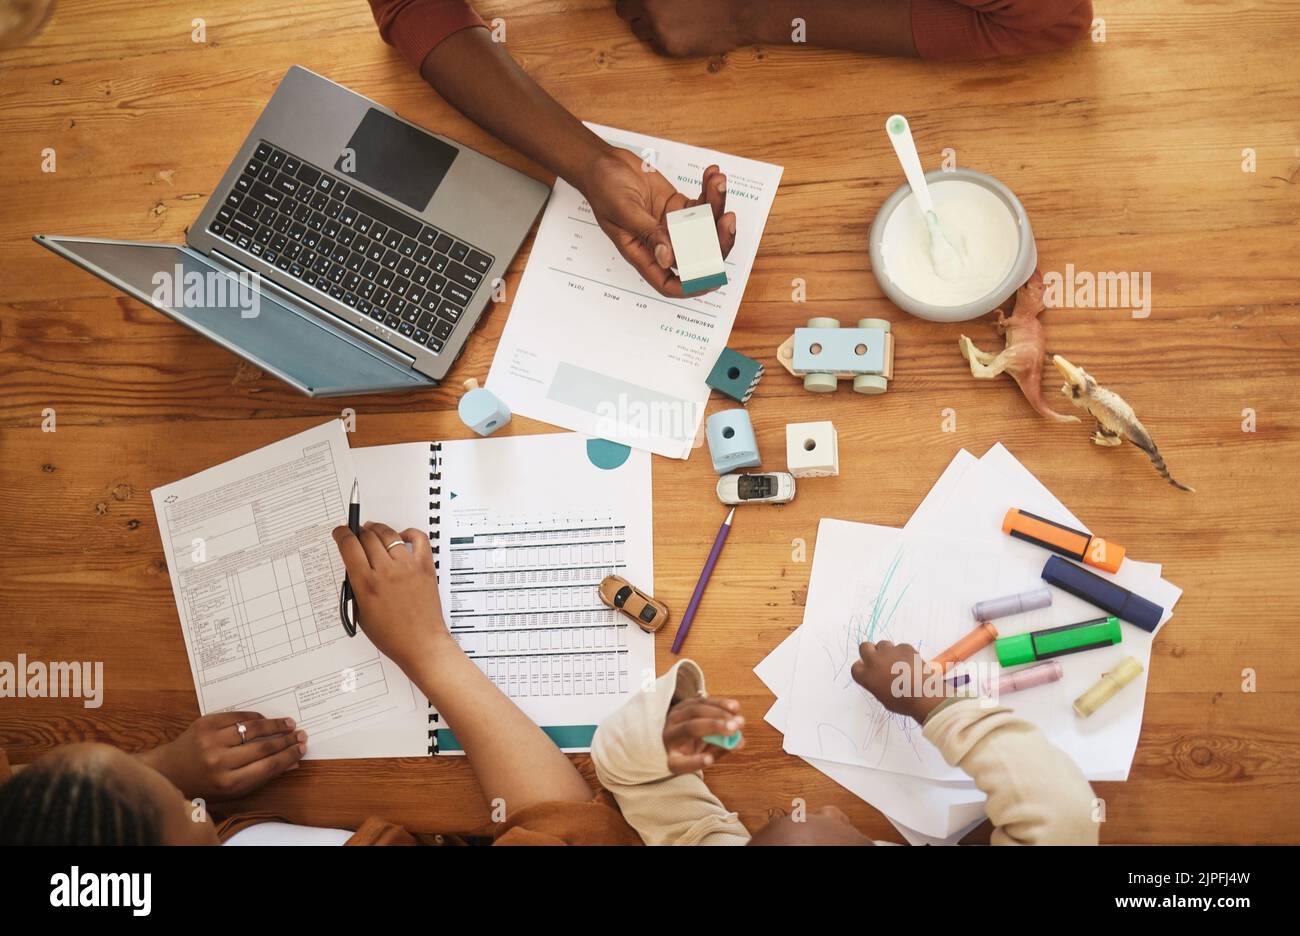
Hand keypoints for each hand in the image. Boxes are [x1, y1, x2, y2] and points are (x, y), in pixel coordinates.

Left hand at [140, 712, 305, 799]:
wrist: (168, 771)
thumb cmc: (203, 784)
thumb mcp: (232, 789)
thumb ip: (262, 776)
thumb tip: (292, 763)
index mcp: (228, 782)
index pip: (269, 766)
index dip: (289, 755)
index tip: (302, 748)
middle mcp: (219, 761)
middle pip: (264, 746)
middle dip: (287, 739)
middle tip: (300, 734)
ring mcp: (211, 740)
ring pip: (253, 728)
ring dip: (274, 725)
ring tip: (288, 723)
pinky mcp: (205, 724)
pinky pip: (237, 717)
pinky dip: (254, 717)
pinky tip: (265, 719)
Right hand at [332, 521, 449, 674]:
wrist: (421, 644)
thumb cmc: (393, 635)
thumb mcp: (361, 613)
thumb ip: (356, 587)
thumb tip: (353, 566)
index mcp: (367, 584)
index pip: (349, 546)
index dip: (341, 534)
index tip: (340, 532)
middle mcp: (387, 572)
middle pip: (367, 536)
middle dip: (358, 532)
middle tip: (356, 533)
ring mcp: (407, 567)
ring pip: (389, 534)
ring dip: (378, 529)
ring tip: (374, 531)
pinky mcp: (425, 567)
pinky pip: (419, 539)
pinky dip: (408, 532)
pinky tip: (401, 536)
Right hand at [579, 146, 735, 297]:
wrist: (604, 163)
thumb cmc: (603, 188)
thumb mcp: (623, 211)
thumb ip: (648, 233)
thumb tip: (667, 258)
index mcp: (642, 254)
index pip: (670, 283)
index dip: (693, 286)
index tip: (714, 277)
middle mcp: (661, 243)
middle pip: (697, 255)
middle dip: (717, 239)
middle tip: (726, 218)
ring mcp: (673, 226)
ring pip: (706, 227)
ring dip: (717, 206)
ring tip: (716, 182)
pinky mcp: (679, 207)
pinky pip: (703, 204)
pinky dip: (710, 190)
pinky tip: (712, 175)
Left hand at [617, 0, 749, 57]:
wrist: (739, 11)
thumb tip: (651, 2)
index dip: (634, 0)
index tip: (642, 3)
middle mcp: (650, 7)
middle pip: (625, 14)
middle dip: (637, 12)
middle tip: (655, 10)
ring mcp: (658, 29)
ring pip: (639, 32)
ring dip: (649, 26)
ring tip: (672, 19)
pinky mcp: (670, 47)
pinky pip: (655, 46)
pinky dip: (663, 40)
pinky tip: (682, 31)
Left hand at [663, 696, 744, 773]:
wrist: (682, 736)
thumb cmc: (696, 751)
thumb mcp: (707, 755)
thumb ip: (722, 749)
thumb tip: (740, 741)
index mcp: (673, 758)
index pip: (678, 762)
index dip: (694, 761)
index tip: (710, 760)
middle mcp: (669, 736)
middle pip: (690, 728)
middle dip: (714, 726)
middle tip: (735, 728)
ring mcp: (674, 718)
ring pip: (696, 710)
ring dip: (720, 712)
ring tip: (739, 719)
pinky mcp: (683, 704)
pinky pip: (701, 700)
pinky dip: (719, 703)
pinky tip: (734, 707)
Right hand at [851, 641, 953, 723]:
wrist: (924, 695)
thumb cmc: (903, 702)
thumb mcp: (883, 697)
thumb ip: (876, 684)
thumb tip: (879, 677)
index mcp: (866, 676)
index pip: (856, 666)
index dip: (863, 668)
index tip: (870, 670)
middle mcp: (874, 661)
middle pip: (864, 647)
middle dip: (870, 651)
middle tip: (880, 660)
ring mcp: (889, 652)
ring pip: (883, 644)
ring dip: (887, 651)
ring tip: (898, 662)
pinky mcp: (904, 647)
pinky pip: (900, 647)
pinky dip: (904, 653)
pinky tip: (911, 664)